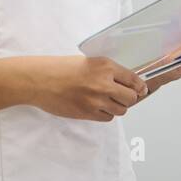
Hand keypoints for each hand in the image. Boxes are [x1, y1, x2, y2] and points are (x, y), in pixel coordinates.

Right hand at [24, 55, 148, 121]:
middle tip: (122, 96)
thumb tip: (123, 83)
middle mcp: (103, 83)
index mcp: (104, 66)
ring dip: (117, 106)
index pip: (133, 79)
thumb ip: (105, 71)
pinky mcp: (88, 113)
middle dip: (129, 98)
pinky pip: (107, 117)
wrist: (39, 80)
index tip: (141, 90)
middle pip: (131, 98)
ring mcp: (96, 100)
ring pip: (121, 110)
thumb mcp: (87, 62)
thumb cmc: (59, 68)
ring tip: (107, 101)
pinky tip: (97, 106)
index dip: (140, 87)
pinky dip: (105, 113)